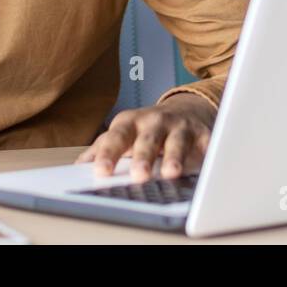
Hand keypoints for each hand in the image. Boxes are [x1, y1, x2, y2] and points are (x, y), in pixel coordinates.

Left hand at [75, 94, 215, 181]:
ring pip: (176, 141)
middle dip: (143, 156)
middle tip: (138, 175)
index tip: (101, 171)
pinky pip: (206, 143)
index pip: (116, 138)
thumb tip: (78, 167)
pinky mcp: (203, 134)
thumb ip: (102, 148)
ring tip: (170, 173)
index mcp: (130, 122)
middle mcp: (155, 121)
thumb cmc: (147, 129)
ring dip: (174, 157)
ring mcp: (180, 126)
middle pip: (147, 139)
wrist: (185, 110)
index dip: (109, 154)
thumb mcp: (123, 134)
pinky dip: (207, 154)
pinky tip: (206, 165)